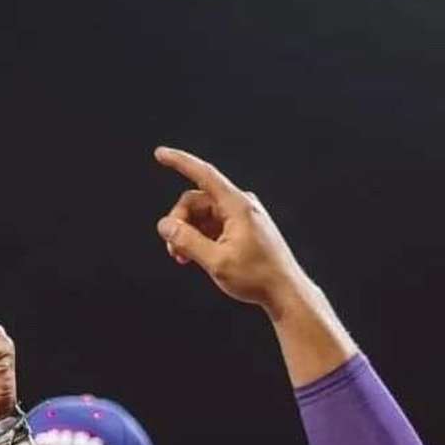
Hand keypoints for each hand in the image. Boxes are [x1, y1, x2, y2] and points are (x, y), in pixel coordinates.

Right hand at [153, 147, 310, 320]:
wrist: (283, 290)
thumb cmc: (256, 277)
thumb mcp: (216, 261)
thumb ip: (187, 241)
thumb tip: (165, 224)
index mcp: (237, 206)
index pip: (204, 175)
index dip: (180, 162)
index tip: (160, 154)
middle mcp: (240, 205)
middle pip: (196, 201)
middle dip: (179, 223)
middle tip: (173, 251)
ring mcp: (241, 216)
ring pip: (201, 215)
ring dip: (187, 234)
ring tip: (183, 259)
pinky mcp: (241, 228)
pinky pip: (211, 225)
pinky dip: (198, 238)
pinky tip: (195, 257)